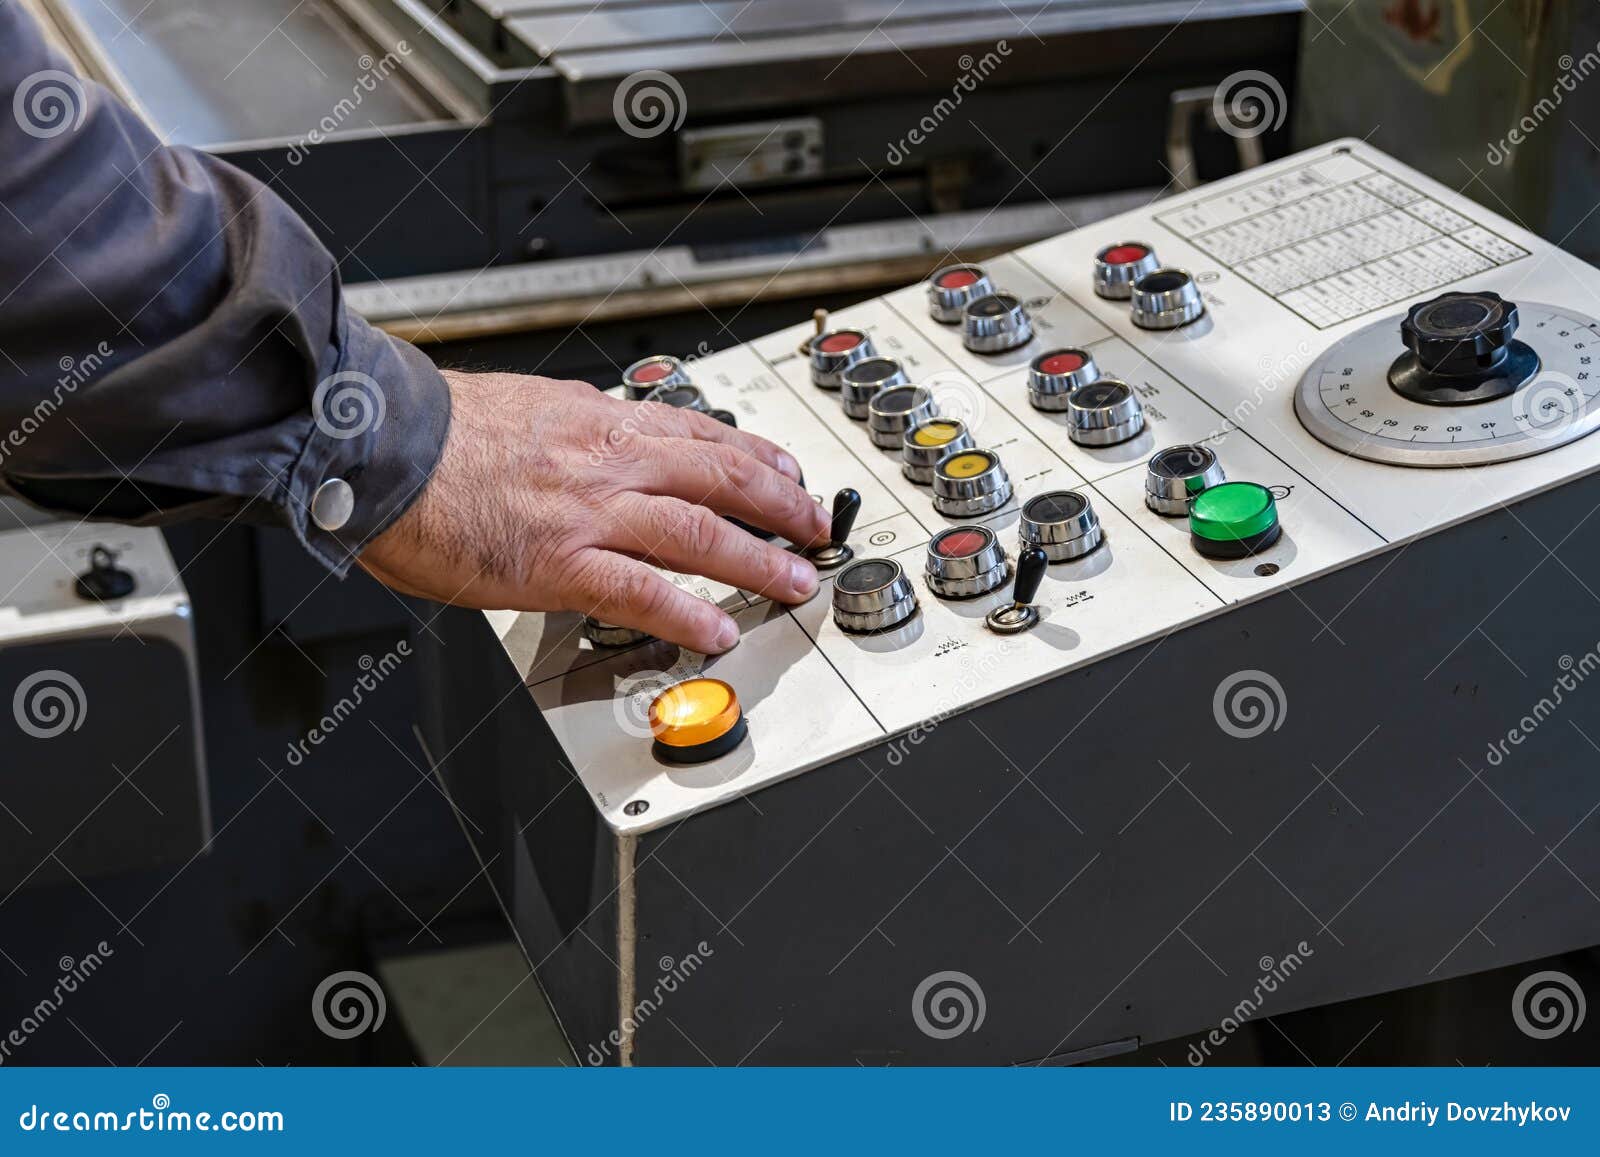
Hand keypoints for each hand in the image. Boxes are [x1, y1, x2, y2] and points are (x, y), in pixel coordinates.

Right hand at [359, 369, 830, 652]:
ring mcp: (590, 513)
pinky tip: (718, 630)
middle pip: (720, 477)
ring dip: (757, 560)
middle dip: (780, 504)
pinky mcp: (559, 564)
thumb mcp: (530, 405)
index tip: (787, 471)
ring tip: (795, 580)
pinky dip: (687, 613)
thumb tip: (610, 420)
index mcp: (600, 420)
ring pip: (698, 532)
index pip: (701, 433)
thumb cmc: (438, 430)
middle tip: (816, 526)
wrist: (381, 447)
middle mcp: (608, 460)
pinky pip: (642, 592)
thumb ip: (581, 420)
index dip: (756, 456)